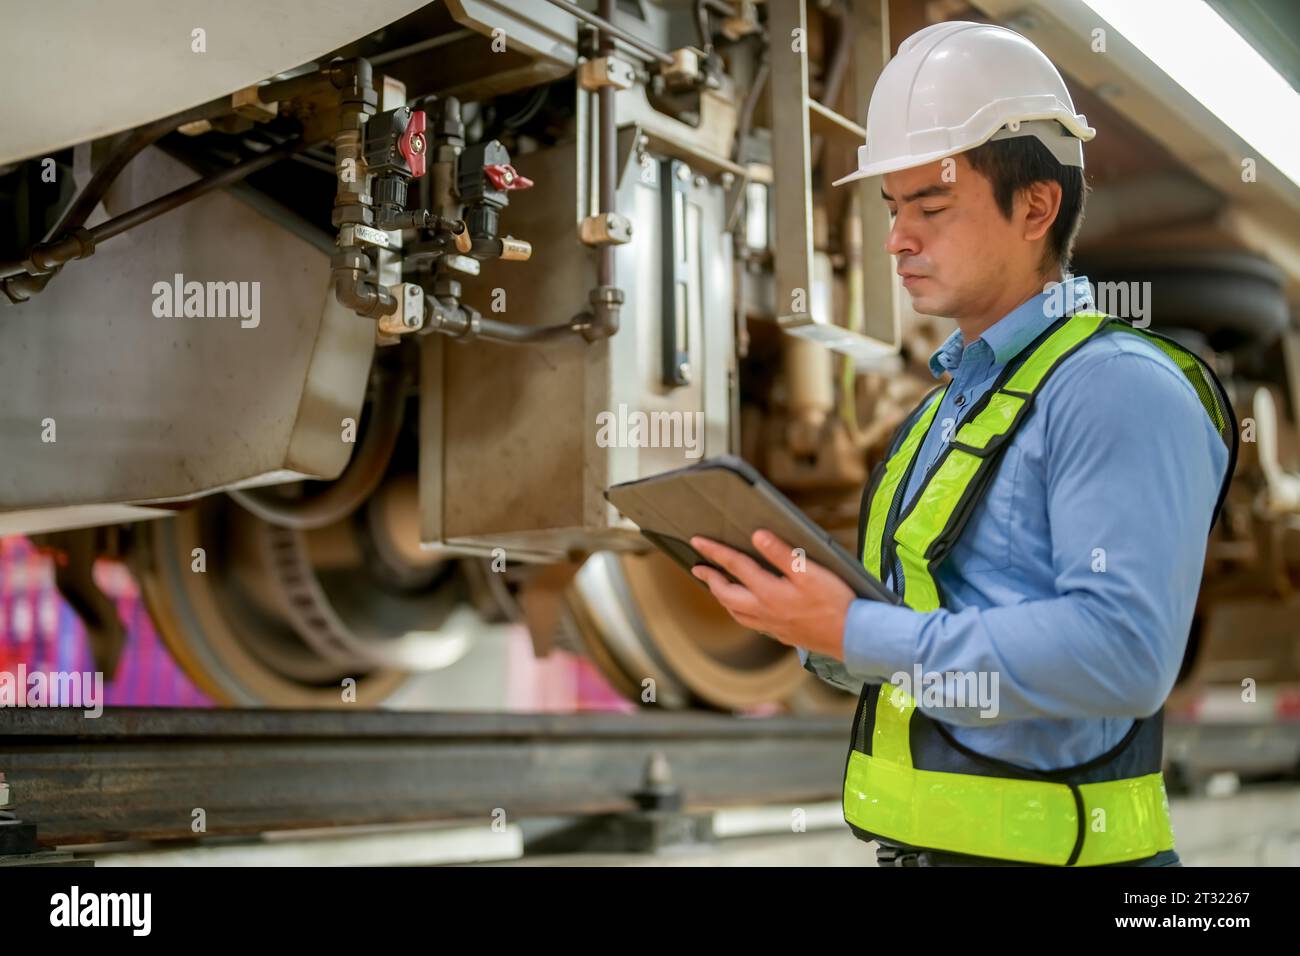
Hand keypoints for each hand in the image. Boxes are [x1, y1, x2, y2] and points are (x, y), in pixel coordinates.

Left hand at [689, 529, 855, 659]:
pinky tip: (747, 609)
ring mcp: (771, 625)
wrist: (851, 637)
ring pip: (736, 612)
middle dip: (710, 579)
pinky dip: (740, 612)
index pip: (734, 566)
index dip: (715, 551)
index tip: (698, 541)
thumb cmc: (833, 602)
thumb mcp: (809, 571)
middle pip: (726, 594)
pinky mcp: (781, 634)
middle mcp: (763, 610)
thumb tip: (757, 535)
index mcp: (768, 592)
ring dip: (722, 597)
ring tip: (717, 587)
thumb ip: (781, 553)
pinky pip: (750, 623)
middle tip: (698, 568)